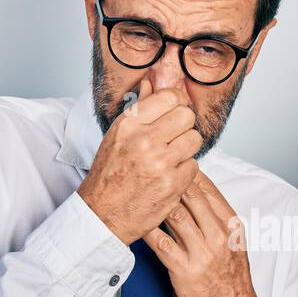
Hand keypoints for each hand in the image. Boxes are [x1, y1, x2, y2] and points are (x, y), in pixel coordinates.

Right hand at [76, 78, 202, 244]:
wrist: (103, 214)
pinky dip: (185, 171)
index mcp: (129, 124)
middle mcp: (144, 140)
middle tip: (174, 138)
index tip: (176, 111)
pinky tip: (169, 176)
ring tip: (171, 157)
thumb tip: (153, 81)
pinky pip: (194, 165)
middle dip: (184, 126)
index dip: (178, 103)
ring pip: (195, 140)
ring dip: (186, 148)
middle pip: (187, 116)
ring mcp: (160, 163)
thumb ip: (140, 108)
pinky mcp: (173, 184)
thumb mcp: (117, 135)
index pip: (170, 97)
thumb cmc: (110, 173)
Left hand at [144, 171, 259, 296]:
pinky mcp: (184, 270)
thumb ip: (217, 217)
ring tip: (140, 192)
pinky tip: (137, 222)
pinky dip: (147, 230)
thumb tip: (196, 191)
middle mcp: (218, 235)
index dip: (186, 172)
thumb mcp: (234, 242)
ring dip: (155, 201)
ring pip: (174, 215)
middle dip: (168, 180)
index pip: (207, 189)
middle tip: (150, 171)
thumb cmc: (230, 277)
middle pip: (190, 196)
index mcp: (231, 225)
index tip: (170, 163)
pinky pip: (161, 243)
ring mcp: (202, 253)